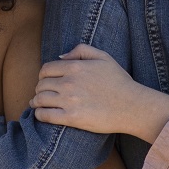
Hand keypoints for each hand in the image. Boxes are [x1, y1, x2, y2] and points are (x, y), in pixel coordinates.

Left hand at [33, 45, 168, 141]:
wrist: (132, 106)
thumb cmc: (119, 82)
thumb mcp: (104, 57)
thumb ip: (81, 49)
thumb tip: (61, 56)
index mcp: (75, 67)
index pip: (46, 69)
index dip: (44, 75)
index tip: (47, 81)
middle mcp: (69, 83)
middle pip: (41, 85)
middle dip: (40, 89)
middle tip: (43, 93)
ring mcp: (69, 101)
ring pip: (39, 100)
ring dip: (36, 102)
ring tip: (38, 104)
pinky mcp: (71, 118)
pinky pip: (45, 115)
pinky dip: (39, 115)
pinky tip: (42, 114)